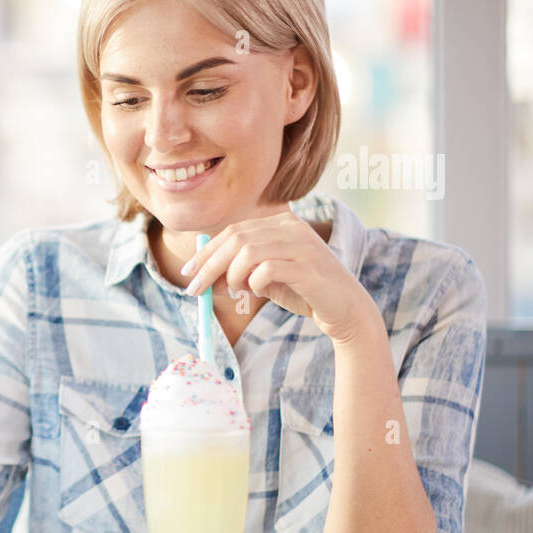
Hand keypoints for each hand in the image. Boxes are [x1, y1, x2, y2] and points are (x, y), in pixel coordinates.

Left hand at [180, 209, 378, 343]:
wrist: (344, 309)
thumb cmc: (302, 292)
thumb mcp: (265, 279)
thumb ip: (237, 273)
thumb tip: (201, 279)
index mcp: (281, 223)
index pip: (234, 231)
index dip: (206, 252)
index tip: (187, 273)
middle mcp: (292, 227)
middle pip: (236, 239)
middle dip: (209, 266)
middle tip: (194, 290)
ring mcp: (303, 245)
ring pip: (248, 251)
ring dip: (232, 276)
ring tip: (236, 292)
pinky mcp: (309, 267)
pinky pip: (267, 269)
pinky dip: (254, 282)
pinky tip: (259, 292)